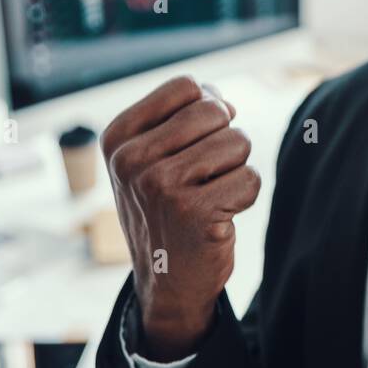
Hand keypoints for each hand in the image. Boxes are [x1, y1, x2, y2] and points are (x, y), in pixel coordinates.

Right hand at [100, 76, 258, 360]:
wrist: (167, 280)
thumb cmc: (167, 208)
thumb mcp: (154, 158)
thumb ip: (185, 116)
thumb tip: (224, 102)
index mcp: (117, 138)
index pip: (186, 87)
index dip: (206, 110)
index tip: (192, 145)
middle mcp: (131, 160)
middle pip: (214, 111)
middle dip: (224, 139)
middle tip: (204, 175)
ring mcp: (160, 186)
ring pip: (237, 142)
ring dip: (235, 169)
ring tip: (209, 196)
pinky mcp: (194, 212)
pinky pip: (250, 178)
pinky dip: (245, 196)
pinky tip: (218, 217)